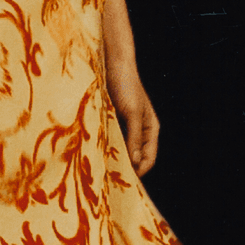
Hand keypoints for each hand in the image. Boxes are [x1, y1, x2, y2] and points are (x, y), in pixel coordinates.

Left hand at [106, 59, 158, 175]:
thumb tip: (134, 162)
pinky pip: (108, 141)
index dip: (139, 172)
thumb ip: (134, 137)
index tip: (124, 181)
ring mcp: (124, 128)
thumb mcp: (132, 113)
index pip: (149, 159)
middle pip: (134, 158)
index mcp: (151, 130)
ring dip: (111, 159)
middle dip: (124, 168)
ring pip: (120, 151)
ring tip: (99, 170)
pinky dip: (102, 148)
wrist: (111, 64)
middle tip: (109, 180)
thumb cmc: (127, 86)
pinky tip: (92, 154)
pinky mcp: (110, 122)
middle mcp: (139, 132)